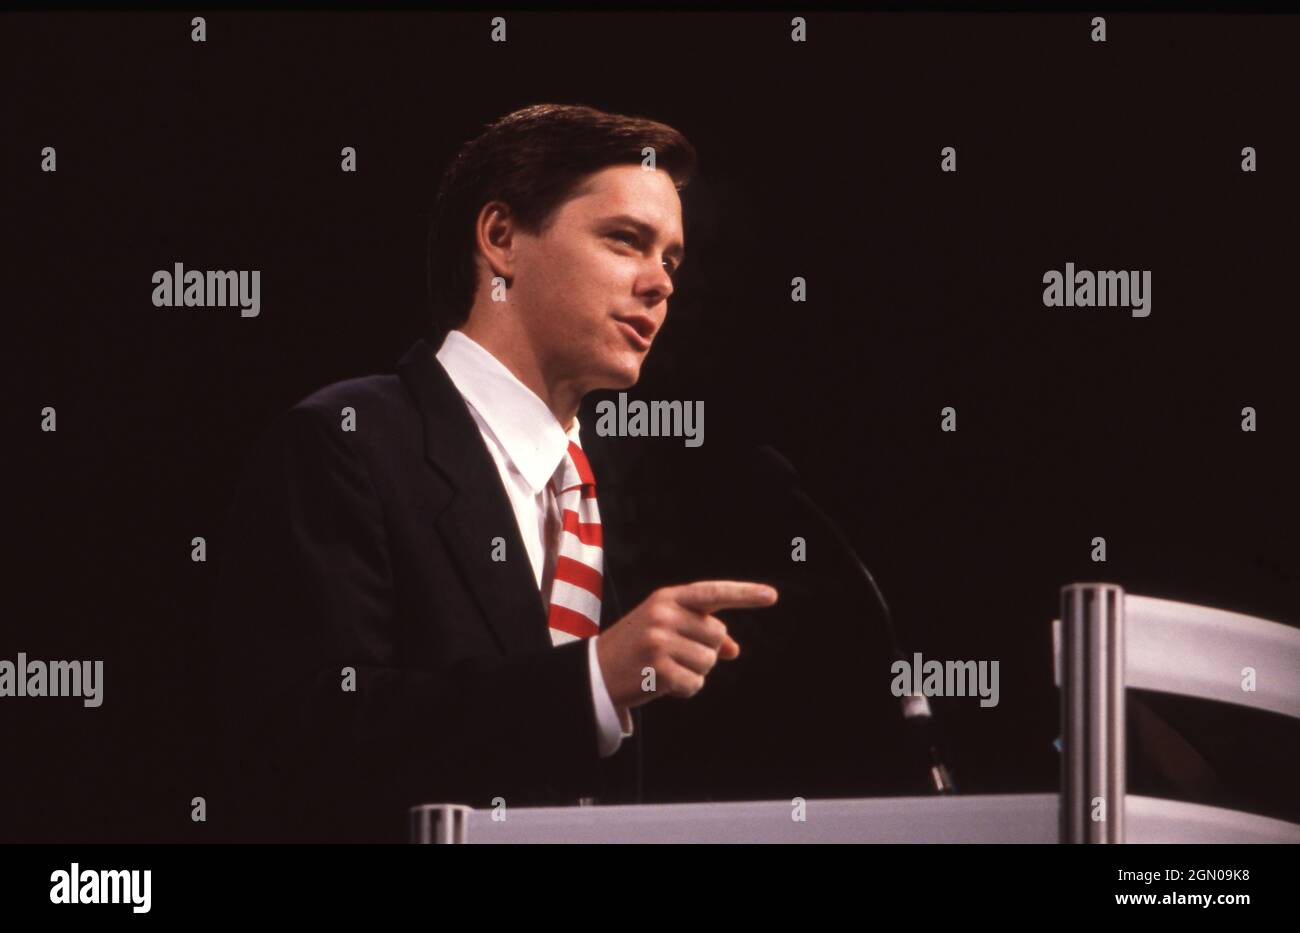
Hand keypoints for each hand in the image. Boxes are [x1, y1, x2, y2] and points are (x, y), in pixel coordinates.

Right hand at [594, 580, 778, 709]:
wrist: (596, 672)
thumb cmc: (637, 648)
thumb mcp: (666, 630)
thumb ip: (700, 633)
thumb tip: (734, 650)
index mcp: (667, 598)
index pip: (713, 593)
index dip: (744, 594)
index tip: (772, 596)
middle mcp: (664, 614)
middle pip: (717, 636)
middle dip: (705, 650)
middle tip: (673, 654)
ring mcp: (660, 641)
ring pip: (709, 662)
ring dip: (694, 671)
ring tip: (665, 668)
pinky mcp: (658, 669)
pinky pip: (696, 684)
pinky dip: (685, 689)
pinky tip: (662, 684)